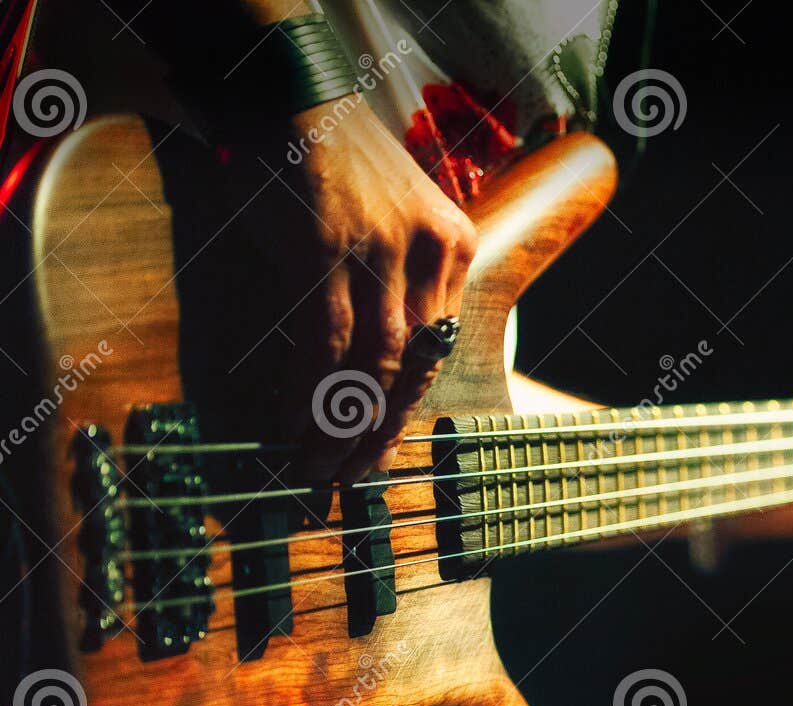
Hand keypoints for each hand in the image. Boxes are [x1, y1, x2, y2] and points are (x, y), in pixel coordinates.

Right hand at [228, 101, 477, 482]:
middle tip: (350, 480)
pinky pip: (327, 342)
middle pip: (413, 366)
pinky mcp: (327, 248)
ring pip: (374, 365)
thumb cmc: (332, 158)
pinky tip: (296, 425)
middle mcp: (429, 252)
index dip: (406, 410)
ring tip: (318, 467)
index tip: (380, 451)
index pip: (436, 349)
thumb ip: (397, 278)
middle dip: (380, 433)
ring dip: (344, 426)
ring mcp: (381, 250)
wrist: (288, 89)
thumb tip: (370, 363)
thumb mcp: (393, 216)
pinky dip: (313, 392)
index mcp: (455, 246)